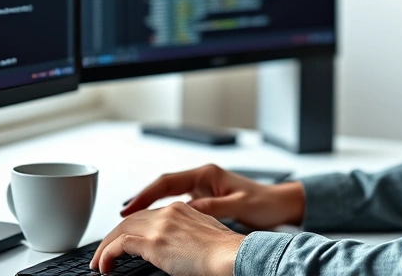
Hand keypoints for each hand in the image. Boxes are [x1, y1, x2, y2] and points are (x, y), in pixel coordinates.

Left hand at [90, 201, 244, 275]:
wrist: (232, 256)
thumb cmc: (225, 253)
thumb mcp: (204, 236)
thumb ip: (186, 235)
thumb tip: (176, 249)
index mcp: (182, 208)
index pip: (147, 215)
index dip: (131, 228)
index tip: (121, 242)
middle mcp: (169, 212)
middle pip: (130, 219)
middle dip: (112, 237)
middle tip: (103, 254)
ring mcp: (161, 225)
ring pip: (120, 230)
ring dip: (105, 248)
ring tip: (99, 264)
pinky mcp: (154, 242)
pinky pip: (120, 245)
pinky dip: (107, 255)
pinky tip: (105, 267)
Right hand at [121, 164, 304, 229]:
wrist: (282, 205)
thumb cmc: (265, 203)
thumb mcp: (239, 205)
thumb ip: (213, 206)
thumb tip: (188, 209)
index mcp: (207, 174)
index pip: (167, 182)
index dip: (145, 195)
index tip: (128, 208)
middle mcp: (202, 178)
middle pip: (162, 187)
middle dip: (140, 200)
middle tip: (120, 216)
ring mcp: (203, 188)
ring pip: (167, 197)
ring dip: (149, 207)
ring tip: (128, 221)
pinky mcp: (205, 200)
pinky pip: (176, 205)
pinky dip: (162, 214)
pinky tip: (153, 226)